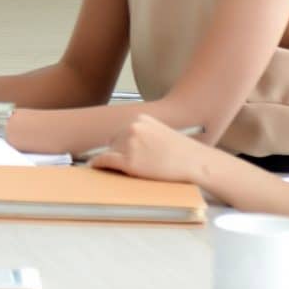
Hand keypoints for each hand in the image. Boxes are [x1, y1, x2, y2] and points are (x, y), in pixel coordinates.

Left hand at [89, 113, 210, 183]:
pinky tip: (93, 167)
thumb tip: (125, 143)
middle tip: (132, 164)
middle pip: (113, 141)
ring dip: (115, 161)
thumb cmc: (182, 152)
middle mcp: (133, 128)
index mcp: (141, 119)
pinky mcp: (129, 161)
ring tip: (133, 169)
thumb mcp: (161, 133)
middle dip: (118, 152)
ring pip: (110, 152)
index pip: (121, 131)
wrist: (195, 163)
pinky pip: (105, 161)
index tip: (119, 151)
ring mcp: (130, 144)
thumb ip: (144, 134)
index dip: (121, 144)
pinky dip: (97, 164)